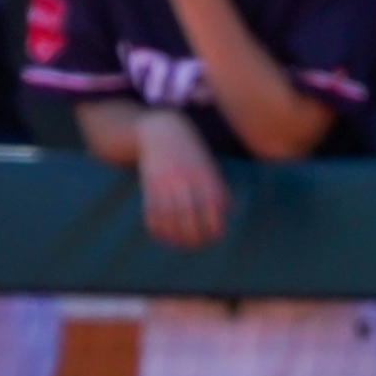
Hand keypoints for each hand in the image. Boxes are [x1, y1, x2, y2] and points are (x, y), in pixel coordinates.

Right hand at [137, 110, 228, 248]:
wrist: (162, 131)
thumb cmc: (192, 154)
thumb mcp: (210, 167)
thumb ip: (219, 189)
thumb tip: (224, 213)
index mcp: (204, 177)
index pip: (212, 209)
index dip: (214, 228)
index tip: (213, 236)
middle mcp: (185, 180)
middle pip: (188, 215)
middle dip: (193, 237)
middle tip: (195, 244)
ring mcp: (166, 182)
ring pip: (169, 217)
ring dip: (174, 236)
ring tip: (179, 244)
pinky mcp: (150, 185)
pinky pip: (152, 212)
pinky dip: (157, 228)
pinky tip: (162, 234)